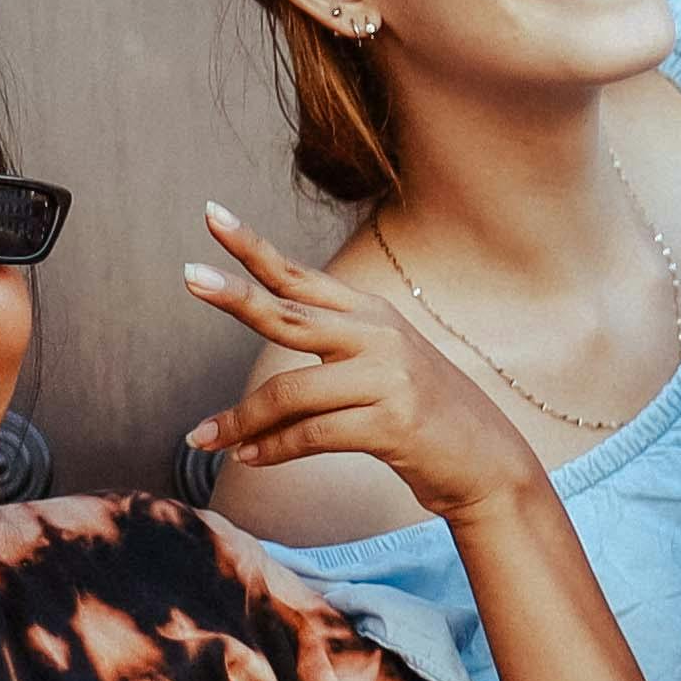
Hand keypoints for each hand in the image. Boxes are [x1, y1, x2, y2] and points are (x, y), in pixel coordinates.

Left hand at [183, 206, 544, 524]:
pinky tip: (250, 457)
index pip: (302, 278)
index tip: (212, 216)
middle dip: (236, 297)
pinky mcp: (391, 423)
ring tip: (206, 438)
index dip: (254, 247)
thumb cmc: (430, 419)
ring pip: (290, 392)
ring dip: (241, 420)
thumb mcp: (387, 368)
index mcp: (374, 316)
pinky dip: (274, 448)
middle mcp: (380, 337)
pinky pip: (311, 434)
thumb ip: (335, 347)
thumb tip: (272, 330)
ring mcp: (388, 378)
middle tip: (190, 278)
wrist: (490, 465)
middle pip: (290, 315)